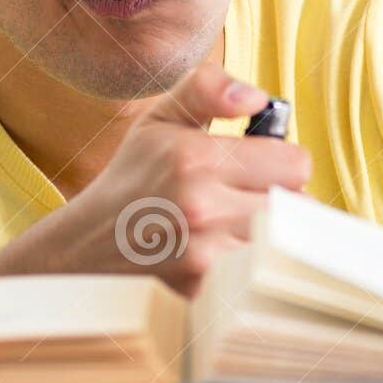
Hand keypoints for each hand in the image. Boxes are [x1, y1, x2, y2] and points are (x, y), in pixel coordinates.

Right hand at [0, 65, 310, 294]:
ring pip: (283, 242)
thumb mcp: (162, 119)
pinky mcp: (203, 293)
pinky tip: (223, 257)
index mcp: (195, 158)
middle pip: (297, 206)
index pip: (296, 164)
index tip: (259, 167)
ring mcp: (202, 257)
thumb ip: (209, 89)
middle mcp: (200, 207)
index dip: (282, 163)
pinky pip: (261, 276)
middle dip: (278, 199)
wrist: (86, 247)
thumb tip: (258, 98)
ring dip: (268, 237)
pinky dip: (251, 269)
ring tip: (232, 228)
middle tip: (243, 199)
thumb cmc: (135, 178)